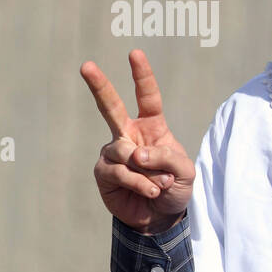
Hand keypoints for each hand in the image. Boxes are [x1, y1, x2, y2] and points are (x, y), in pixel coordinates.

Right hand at [80, 50, 194, 233]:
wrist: (160, 218)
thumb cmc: (175, 188)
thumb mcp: (184, 172)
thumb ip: (166, 157)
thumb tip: (135, 153)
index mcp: (152, 127)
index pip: (148, 97)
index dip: (142, 76)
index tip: (135, 53)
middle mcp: (129, 135)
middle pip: (111, 107)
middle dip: (99, 85)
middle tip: (87, 66)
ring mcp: (114, 152)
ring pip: (124, 151)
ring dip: (149, 171)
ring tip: (160, 184)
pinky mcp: (104, 172)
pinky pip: (120, 172)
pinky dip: (140, 183)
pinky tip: (150, 191)